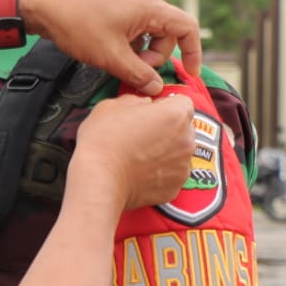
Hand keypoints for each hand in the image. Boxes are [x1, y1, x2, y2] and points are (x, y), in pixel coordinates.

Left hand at [20, 0, 201, 95]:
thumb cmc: (76, 24)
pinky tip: (107, 50)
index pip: (187, 28)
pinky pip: (132, 25)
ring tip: (115, 61)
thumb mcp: (110, 57)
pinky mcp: (113, 2)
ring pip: (148, 31)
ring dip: (139, 51)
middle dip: (155, 57)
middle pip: (167, 33)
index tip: (189, 74)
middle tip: (133, 71)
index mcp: (150, 7)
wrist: (41, 2)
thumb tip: (156, 87)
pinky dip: (127, 41)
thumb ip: (138, 74)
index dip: (193, 52)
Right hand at [72, 94, 196, 211]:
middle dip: (167, 129)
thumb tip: (144, 104)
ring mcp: (182, 165)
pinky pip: (171, 173)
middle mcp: (186, 139)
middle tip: (141, 135)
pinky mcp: (175, 186)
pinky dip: (160, 172)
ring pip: (178, 152)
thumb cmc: (102, 141)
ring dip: (165, 151)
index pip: (182, 102)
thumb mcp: (112, 106)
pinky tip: (139, 171)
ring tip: (138, 156)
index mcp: (175, 114)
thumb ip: (136, 100)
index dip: (164, 105)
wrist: (98, 180)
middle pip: (183, 128)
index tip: (149, 112)